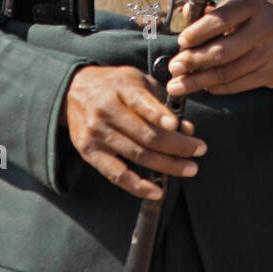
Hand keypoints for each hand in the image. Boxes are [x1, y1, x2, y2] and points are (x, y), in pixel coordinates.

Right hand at [60, 65, 206, 200]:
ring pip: (137, 155)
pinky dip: (138, 186)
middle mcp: (106, 110)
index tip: (177, 125)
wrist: (73, 91)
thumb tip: (186, 128)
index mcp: (120, 87)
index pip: (140, 102)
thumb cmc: (114, 86)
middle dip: (177, 146)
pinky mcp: (90, 153)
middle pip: (145, 135)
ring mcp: (97, 134)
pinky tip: (158, 191)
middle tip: (199, 150)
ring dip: (167, 165)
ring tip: (189, 168)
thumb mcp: (137, 81)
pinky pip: (117, 175)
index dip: (159, 115)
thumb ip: (161, 102)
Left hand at [166, 0, 272, 96]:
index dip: (198, 32)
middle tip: (174, 68)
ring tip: (179, 85)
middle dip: (194, 62)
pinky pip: (240, 85)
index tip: (181, 41)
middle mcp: (265, 29)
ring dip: (200, 81)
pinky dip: (218, 87)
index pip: (221, 19)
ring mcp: (272, 54)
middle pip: (223, 52)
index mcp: (252, 5)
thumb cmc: (260, 12)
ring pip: (229, 73)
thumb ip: (214, 10)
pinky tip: (203, 86)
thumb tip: (185, 14)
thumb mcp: (242, 0)